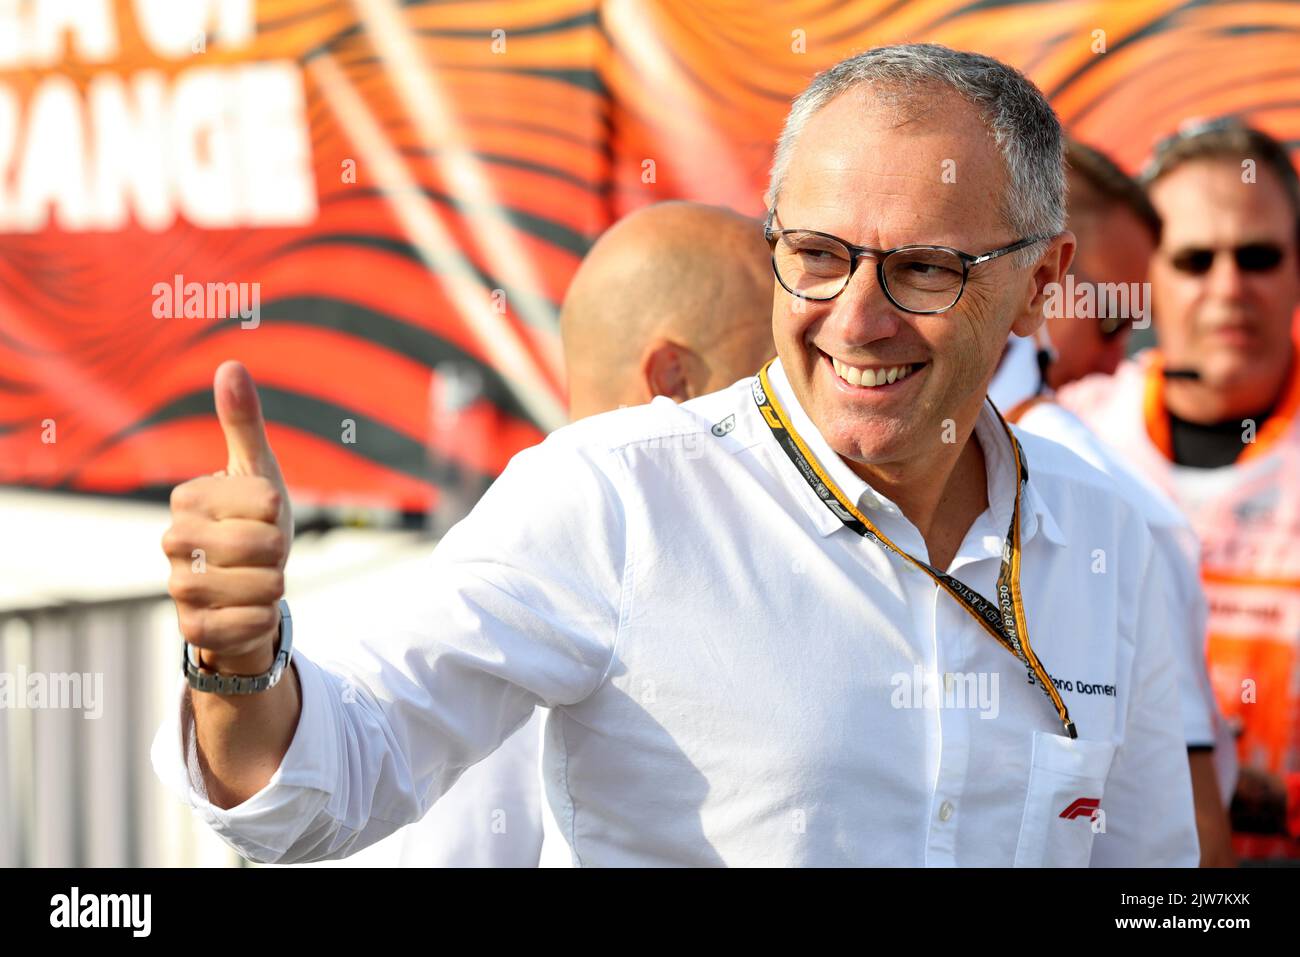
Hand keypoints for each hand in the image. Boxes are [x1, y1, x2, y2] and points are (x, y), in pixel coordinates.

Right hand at [163, 361, 293, 671]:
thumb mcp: (257, 473)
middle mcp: (172, 540)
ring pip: (260, 587)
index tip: (263, 518)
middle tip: (264, 555)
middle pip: (262, 545)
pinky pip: (248, 625)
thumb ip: (243, 422)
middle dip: (279, 552)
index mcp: (188, 498)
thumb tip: (230, 364)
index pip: (266, 501)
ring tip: (259, 582)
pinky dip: (264, 620)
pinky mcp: (191, 630)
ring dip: (275, 587)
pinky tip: (252, 611)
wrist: (248, 592)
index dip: (279, 513)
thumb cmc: (255, 525)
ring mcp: (177, 587)